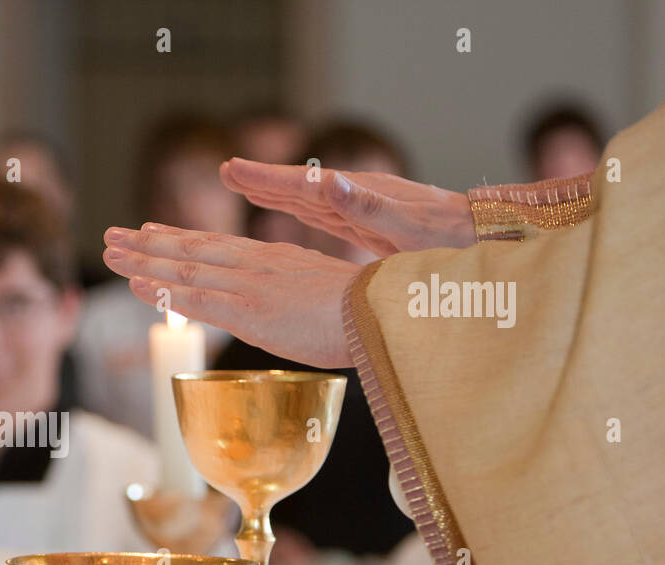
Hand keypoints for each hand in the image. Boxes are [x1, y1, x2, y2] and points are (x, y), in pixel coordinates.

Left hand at [102, 222, 359, 367]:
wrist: (386, 313)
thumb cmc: (366, 312)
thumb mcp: (322, 294)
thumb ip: (293, 296)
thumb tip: (278, 309)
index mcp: (276, 260)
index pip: (217, 246)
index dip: (180, 238)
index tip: (151, 232)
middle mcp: (257, 265)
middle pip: (192, 248)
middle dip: (149, 242)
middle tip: (113, 235)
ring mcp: (250, 285)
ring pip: (184, 267)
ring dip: (142, 260)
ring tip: (110, 250)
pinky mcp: (249, 310)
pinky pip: (194, 298)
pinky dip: (160, 288)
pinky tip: (133, 283)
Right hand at [221, 158, 475, 255]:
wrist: (490, 240)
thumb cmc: (454, 242)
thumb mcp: (410, 229)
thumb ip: (368, 207)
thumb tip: (328, 180)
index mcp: (361, 196)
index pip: (303, 184)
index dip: (265, 179)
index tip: (232, 169)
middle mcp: (359, 197)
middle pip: (300, 186)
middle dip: (262, 179)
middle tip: (226, 171)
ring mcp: (365, 209)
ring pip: (309, 199)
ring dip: (276, 192)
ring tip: (245, 184)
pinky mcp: (372, 225)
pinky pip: (326, 216)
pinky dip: (302, 210)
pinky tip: (290, 210)